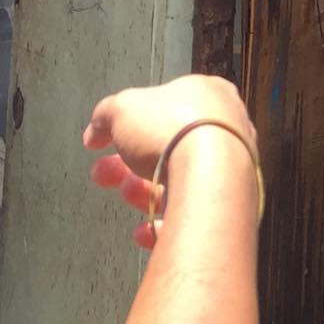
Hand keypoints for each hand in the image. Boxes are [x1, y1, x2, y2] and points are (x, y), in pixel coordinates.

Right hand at [84, 76, 255, 249]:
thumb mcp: (123, 108)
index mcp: (207, 95)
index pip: (167, 106)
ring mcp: (228, 168)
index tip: (108, 139)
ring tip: (127, 191)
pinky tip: (144, 229)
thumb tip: (96, 129)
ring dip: (144, 191)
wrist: (210, 177)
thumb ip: (106, 114)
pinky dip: (163, 223)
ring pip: (178, 181)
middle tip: (104, 171)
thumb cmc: (177, 132)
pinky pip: (190, 215)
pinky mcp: (225, 204)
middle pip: (167, 148)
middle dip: (129, 163)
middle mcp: (225, 129)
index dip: (133, 123)